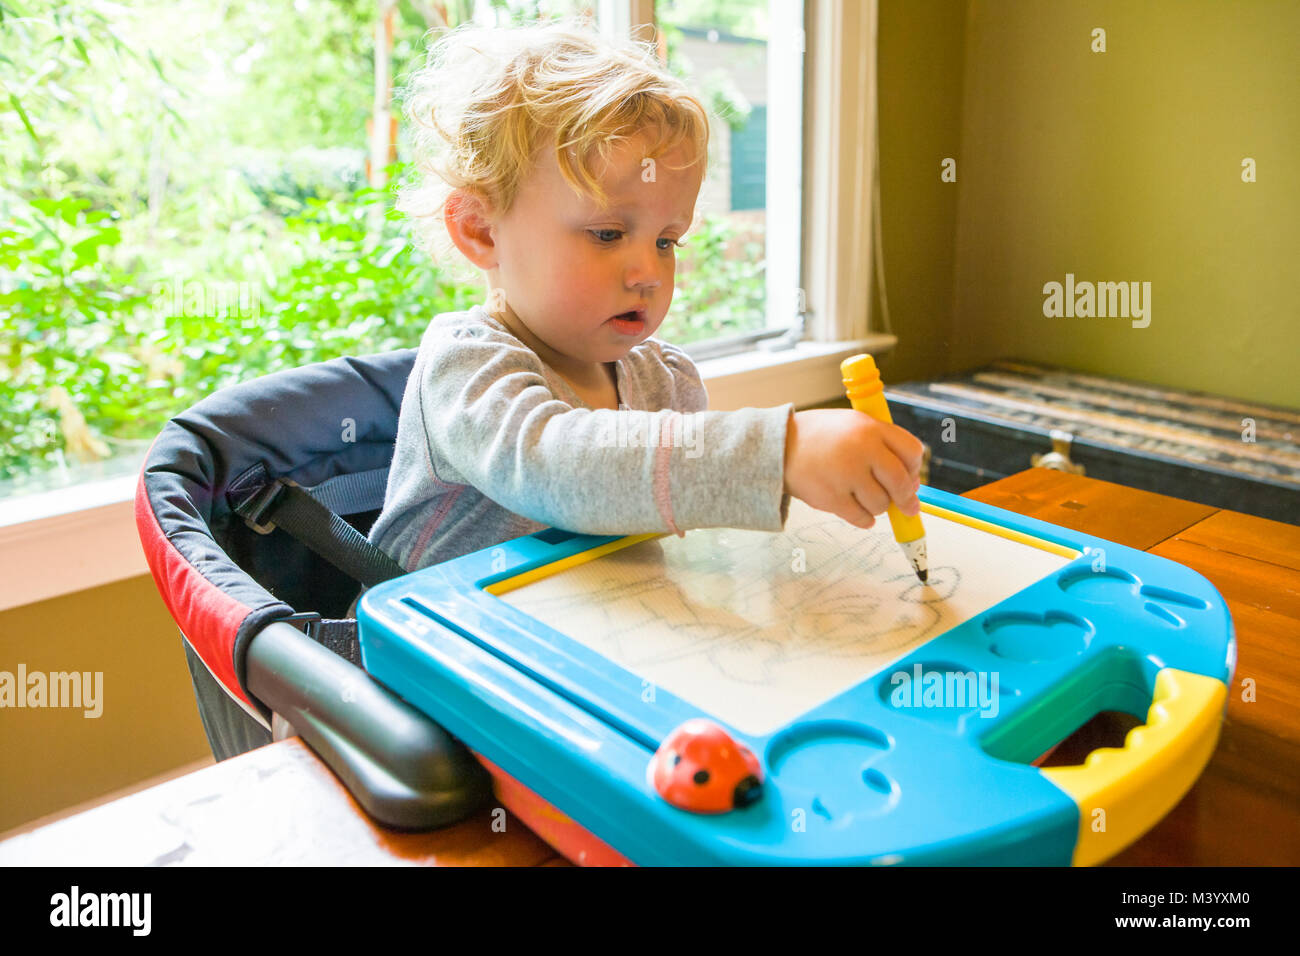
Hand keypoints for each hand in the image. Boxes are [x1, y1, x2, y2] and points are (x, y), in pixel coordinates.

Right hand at [782, 409, 923, 529]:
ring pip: (882, 504)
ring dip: (877, 506)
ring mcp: (847, 475)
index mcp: (870, 428)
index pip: (912, 451)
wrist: (778, 447)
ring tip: (862, 497)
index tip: (911, 477)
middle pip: (902, 483)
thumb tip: (911, 482)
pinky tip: (856, 510)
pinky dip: (864, 519)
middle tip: (907, 506)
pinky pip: (863, 519)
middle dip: (907, 498)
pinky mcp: (833, 498)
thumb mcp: (852, 424)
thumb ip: (881, 444)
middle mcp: (862, 450)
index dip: (914, 468)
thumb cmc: (818, 437)